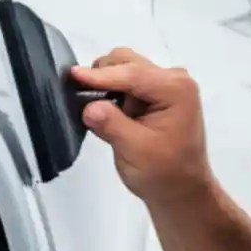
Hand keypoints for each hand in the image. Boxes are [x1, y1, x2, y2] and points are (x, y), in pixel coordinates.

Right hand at [71, 48, 212, 206]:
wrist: (180, 189)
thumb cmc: (163, 172)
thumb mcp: (135, 150)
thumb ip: (112, 124)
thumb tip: (88, 106)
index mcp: (175, 88)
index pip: (131, 73)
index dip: (99, 75)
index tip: (71, 76)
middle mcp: (172, 79)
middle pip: (126, 62)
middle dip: (102, 76)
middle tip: (81, 98)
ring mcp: (163, 85)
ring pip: (123, 68)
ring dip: (105, 83)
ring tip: (95, 108)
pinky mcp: (153, 94)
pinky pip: (124, 81)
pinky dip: (110, 91)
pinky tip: (104, 110)